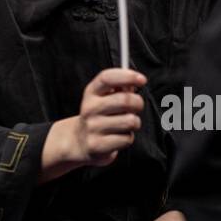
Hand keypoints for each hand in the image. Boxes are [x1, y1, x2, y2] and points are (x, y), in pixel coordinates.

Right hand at [42, 67, 146, 181]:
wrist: (79, 141)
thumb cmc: (98, 116)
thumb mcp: (103, 97)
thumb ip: (119, 88)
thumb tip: (135, 81)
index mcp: (91, 93)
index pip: (107, 78)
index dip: (127, 76)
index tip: (141, 79)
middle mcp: (90, 108)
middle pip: (125, 100)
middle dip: (138, 103)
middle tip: (136, 106)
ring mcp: (92, 127)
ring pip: (130, 121)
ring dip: (134, 123)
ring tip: (126, 123)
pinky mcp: (97, 145)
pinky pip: (126, 139)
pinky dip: (127, 138)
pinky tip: (118, 136)